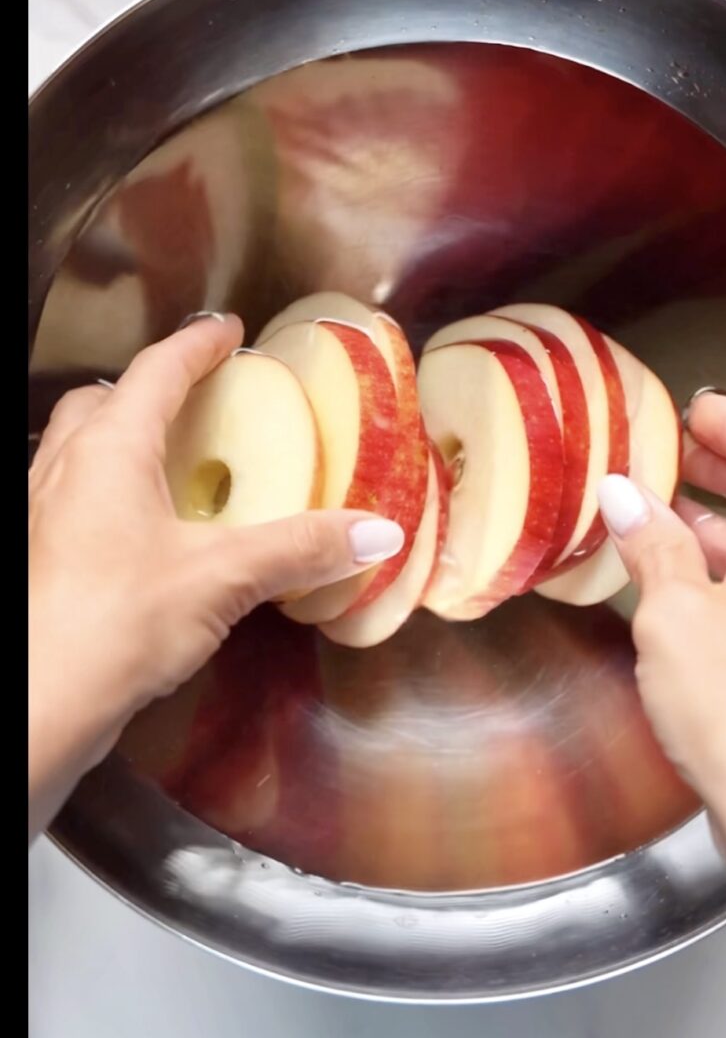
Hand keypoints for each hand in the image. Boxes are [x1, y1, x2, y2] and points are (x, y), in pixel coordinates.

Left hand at [28, 313, 402, 835]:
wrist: (38, 705)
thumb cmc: (114, 624)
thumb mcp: (223, 578)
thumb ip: (300, 548)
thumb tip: (375, 531)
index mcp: (108, 449)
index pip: (157, 371)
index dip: (198, 345)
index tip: (229, 332)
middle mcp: (63, 469)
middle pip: (102, 403)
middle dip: (149, 391)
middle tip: (199, 400)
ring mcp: (42, 515)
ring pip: (78, 452)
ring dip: (122, 443)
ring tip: (174, 464)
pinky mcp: (42, 561)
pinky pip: (74, 502)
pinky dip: (109, 497)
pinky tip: (144, 535)